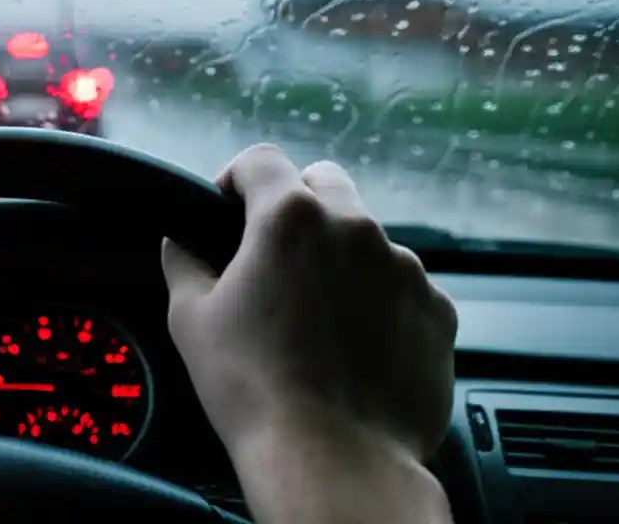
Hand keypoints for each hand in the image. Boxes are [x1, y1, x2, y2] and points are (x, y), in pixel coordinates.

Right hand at [163, 144, 455, 522]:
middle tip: (272, 256)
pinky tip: (353, 344)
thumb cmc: (255, 390)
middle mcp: (356, 228)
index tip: (228, 207)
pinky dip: (378, 301)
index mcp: (290, 218)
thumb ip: (183, 263)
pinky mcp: (438, 310)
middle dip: (296, 206)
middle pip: (323, 183)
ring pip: (367, 236)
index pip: (261, 159)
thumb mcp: (190, 319)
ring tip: (315, 315)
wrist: (333, 460)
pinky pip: (403, 286)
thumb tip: (179, 244)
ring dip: (340, 257)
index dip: (236, 178)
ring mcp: (406, 268)